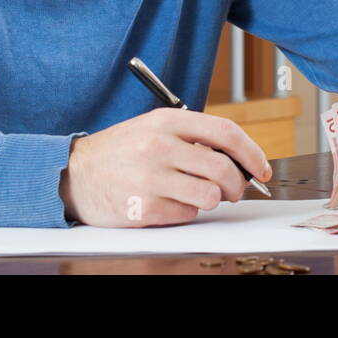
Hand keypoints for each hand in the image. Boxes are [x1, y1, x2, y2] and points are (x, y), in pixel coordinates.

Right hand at [60, 109, 272, 227]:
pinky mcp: (143, 209)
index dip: (252, 152)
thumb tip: (239, 159)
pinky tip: (169, 203)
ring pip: (211, 196)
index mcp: (167, 121)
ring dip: (212, 200)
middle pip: (223, 169)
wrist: (74, 174)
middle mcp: (160, 146)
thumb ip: (193, 137)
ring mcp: (151, 178)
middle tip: (234, 190)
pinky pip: (187, 215)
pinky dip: (186, 213)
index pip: (225, 132)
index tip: (263, 168)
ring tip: (196, 195)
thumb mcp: (154, 128)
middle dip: (238, 185)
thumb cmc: (121, 151)